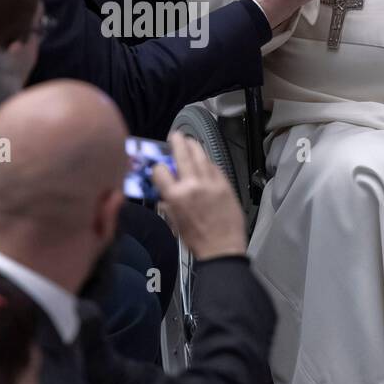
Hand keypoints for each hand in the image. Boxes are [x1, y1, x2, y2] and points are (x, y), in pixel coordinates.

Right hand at [150, 133, 246, 259]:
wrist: (222, 248)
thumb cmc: (195, 239)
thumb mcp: (174, 221)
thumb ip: (168, 203)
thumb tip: (165, 192)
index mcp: (175, 196)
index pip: (161, 170)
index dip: (158, 167)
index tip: (160, 167)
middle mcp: (192, 185)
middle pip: (182, 154)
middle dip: (177, 141)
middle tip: (175, 135)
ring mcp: (210, 182)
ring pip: (200, 156)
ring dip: (194, 146)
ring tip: (190, 141)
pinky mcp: (225, 184)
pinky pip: (215, 166)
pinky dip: (208, 162)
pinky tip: (205, 161)